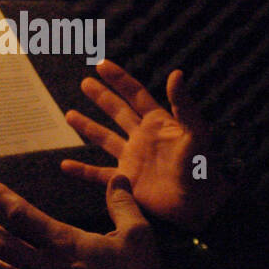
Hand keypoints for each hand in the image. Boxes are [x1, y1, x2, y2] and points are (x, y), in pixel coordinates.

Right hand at [61, 59, 231, 231]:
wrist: (199, 204)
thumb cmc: (202, 167)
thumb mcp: (195, 132)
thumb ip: (183, 104)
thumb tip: (176, 73)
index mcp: (158, 122)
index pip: (135, 94)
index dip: (119, 79)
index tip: (102, 65)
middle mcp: (142, 137)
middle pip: (117, 111)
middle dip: (101, 97)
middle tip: (85, 82)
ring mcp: (132, 159)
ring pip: (104, 139)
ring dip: (87, 127)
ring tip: (69, 115)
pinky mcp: (125, 182)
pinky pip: (99, 175)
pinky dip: (82, 171)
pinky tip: (65, 164)